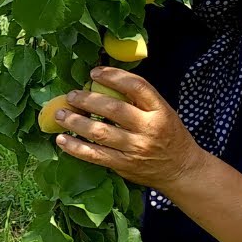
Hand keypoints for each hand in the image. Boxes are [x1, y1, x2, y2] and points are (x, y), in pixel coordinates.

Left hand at [52, 67, 206, 190]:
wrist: (181, 169)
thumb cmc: (170, 136)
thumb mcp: (164, 113)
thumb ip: (140, 102)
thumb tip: (104, 86)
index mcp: (160, 110)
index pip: (137, 86)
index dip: (114, 77)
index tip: (95, 72)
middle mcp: (148, 128)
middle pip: (113, 109)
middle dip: (87, 99)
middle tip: (71, 95)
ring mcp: (135, 148)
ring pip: (99, 132)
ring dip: (75, 122)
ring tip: (60, 114)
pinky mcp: (124, 165)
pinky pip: (95, 155)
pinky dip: (75, 147)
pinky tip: (62, 139)